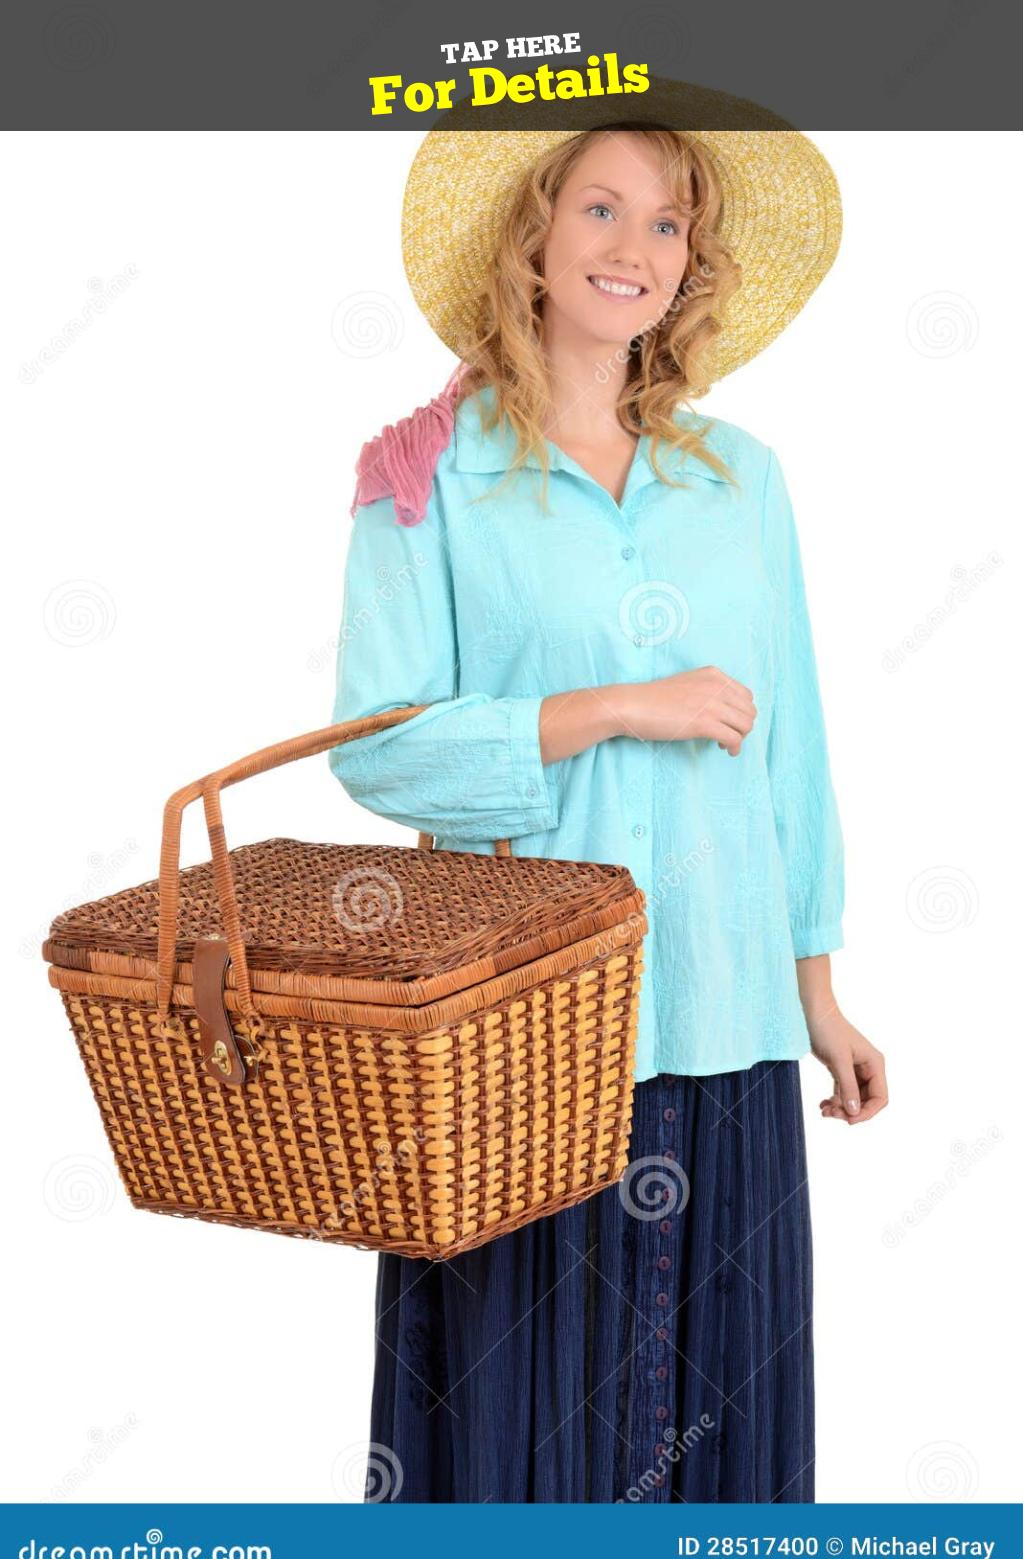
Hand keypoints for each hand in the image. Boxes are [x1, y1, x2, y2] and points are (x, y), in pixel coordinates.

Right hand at [612, 667, 756, 756]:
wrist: (633, 705)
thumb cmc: (653, 699)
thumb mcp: (686, 684)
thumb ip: (707, 691)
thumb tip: (723, 711)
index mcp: (714, 675)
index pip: (747, 696)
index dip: (741, 713)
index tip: (729, 723)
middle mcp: (717, 686)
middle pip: (750, 711)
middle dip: (743, 727)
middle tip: (728, 736)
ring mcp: (711, 704)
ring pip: (746, 725)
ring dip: (740, 738)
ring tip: (726, 745)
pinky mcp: (704, 723)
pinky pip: (734, 738)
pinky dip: (734, 747)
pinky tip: (723, 750)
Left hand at [807, 1003, 887, 1124]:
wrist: (813, 1013)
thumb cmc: (828, 1030)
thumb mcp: (838, 1060)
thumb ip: (848, 1086)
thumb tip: (855, 1112)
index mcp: (875, 1064)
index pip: (880, 1098)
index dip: (867, 1112)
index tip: (849, 1120)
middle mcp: (868, 1068)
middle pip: (867, 1101)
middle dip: (851, 1111)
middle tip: (831, 1114)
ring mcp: (855, 1070)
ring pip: (854, 1098)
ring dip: (841, 1108)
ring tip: (824, 1110)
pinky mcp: (842, 1069)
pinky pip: (843, 1092)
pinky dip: (835, 1100)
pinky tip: (823, 1104)